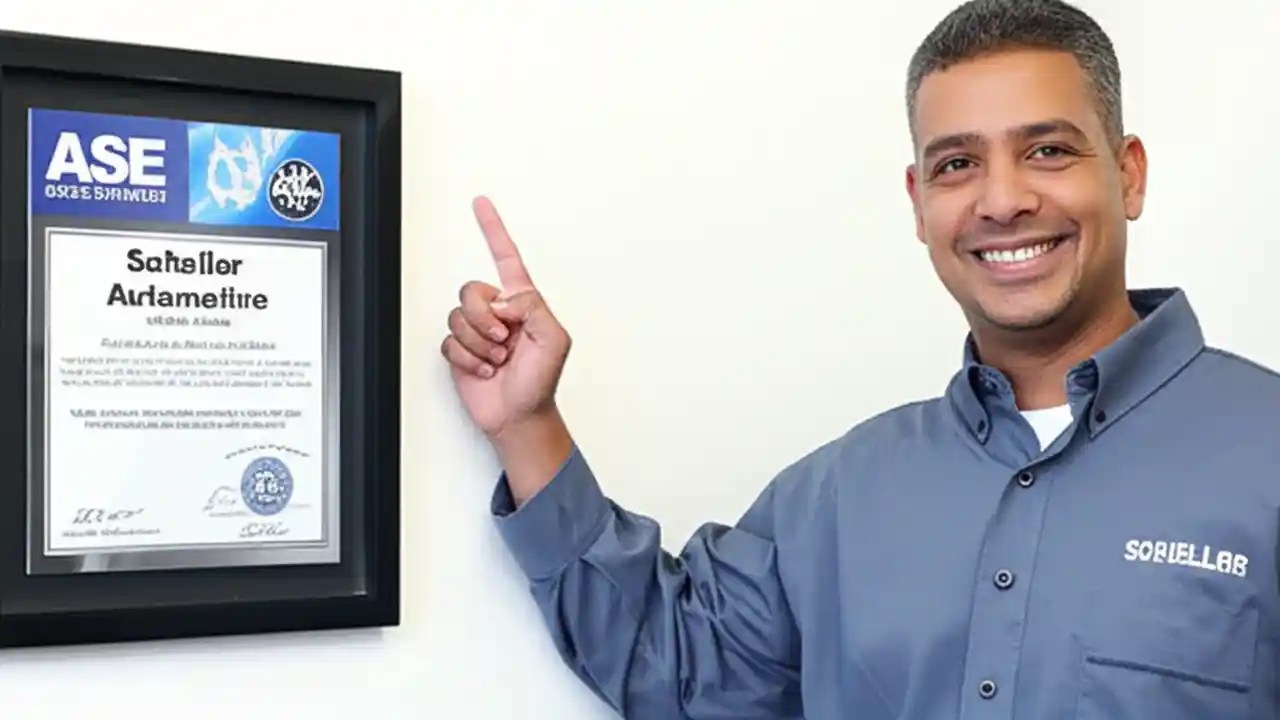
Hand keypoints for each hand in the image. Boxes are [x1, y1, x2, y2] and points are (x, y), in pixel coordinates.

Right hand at [442, 196, 571, 440]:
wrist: (520, 416)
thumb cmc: (541, 382)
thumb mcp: (554, 340)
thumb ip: (534, 307)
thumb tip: (503, 299)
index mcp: (523, 303)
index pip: (506, 257)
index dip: (492, 230)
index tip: (481, 204)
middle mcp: (499, 312)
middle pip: (472, 291)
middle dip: (485, 320)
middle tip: (504, 341)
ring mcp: (478, 331)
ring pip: (458, 316)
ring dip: (479, 344)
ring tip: (498, 360)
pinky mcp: (461, 350)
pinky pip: (449, 341)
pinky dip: (467, 359)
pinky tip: (485, 369)